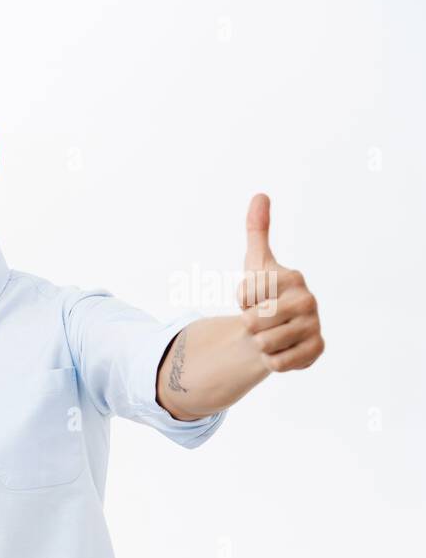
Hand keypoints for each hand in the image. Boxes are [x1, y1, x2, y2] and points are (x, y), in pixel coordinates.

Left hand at [238, 193, 323, 371]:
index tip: (256, 296)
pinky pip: (277, 363)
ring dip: (259, 343)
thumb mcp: (256, 264)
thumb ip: (257, 231)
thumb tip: (260, 194)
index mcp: (294, 278)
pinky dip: (272, 360)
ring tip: (270, 333)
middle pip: (253, 321)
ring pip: (263, 343)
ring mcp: (314, 327)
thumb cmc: (265, 294)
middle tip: (262, 319)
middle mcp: (309, 301)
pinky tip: (281, 348)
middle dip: (248, 324)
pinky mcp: (315, 351)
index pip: (246, 294)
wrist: (276, 329)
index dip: (242, 299)